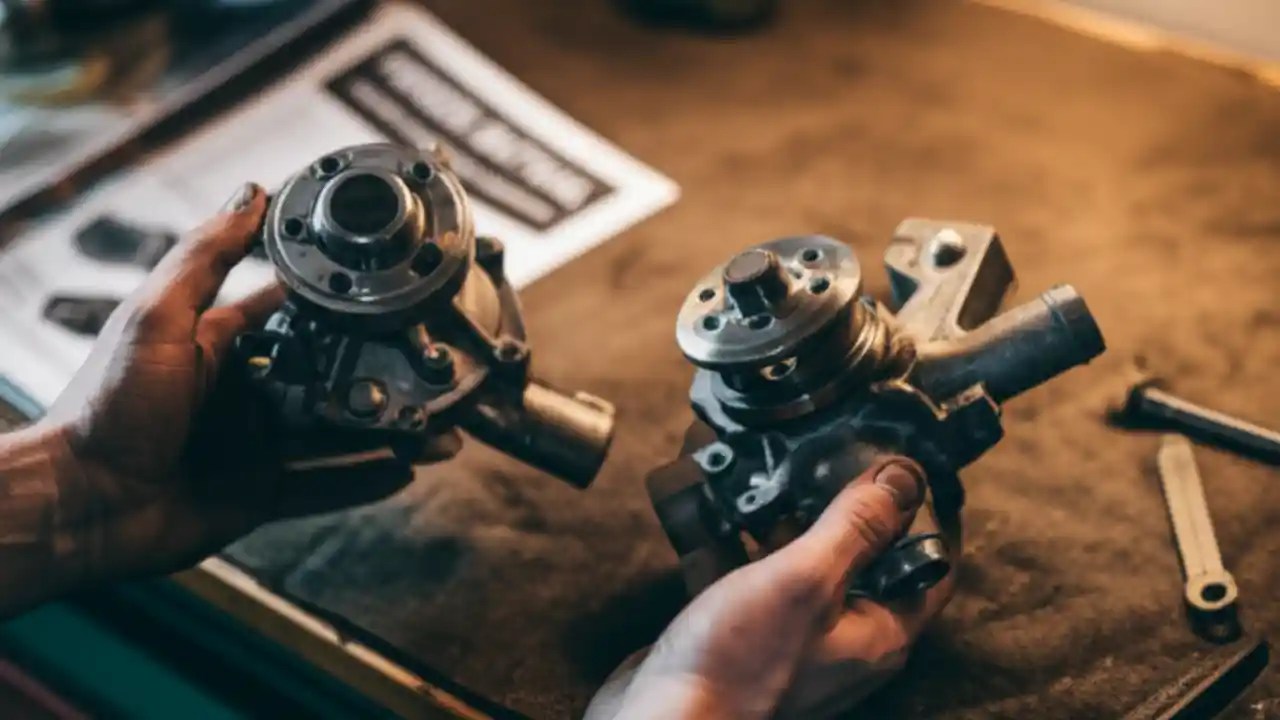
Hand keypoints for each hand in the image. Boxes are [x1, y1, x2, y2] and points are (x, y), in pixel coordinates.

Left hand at [20, 183, 453, 597]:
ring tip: (436, 426)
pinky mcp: (260, 495)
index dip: (337, 302)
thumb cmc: (106, 406)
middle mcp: (246, 395)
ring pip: (339, 435)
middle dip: (378, 373)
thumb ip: (206, 256)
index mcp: (221, 347)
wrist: (81, 504)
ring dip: (387, 430)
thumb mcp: (157, 317)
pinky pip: (325, 487)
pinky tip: (404, 470)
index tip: (385, 289)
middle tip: (427, 365)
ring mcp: (257, 446)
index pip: (292, 314)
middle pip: (329, 378)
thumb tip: (251, 193)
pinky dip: (365, 480)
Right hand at [586, 458, 954, 719]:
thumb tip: (907, 477)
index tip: (904, 460)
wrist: (665, 717)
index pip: (929, 564)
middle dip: (849, 504)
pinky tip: (721, 509)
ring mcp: (795, 638)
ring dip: (791, 518)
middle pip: (867, 558)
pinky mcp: (749, 634)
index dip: (925, 510)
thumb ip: (857, 528)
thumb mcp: (806, 580)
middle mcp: (845, 638)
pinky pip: (758, 576)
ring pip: (807, 563)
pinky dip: (744, 541)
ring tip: (774, 469)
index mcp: (880, 632)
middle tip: (831, 452)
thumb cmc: (738, 663)